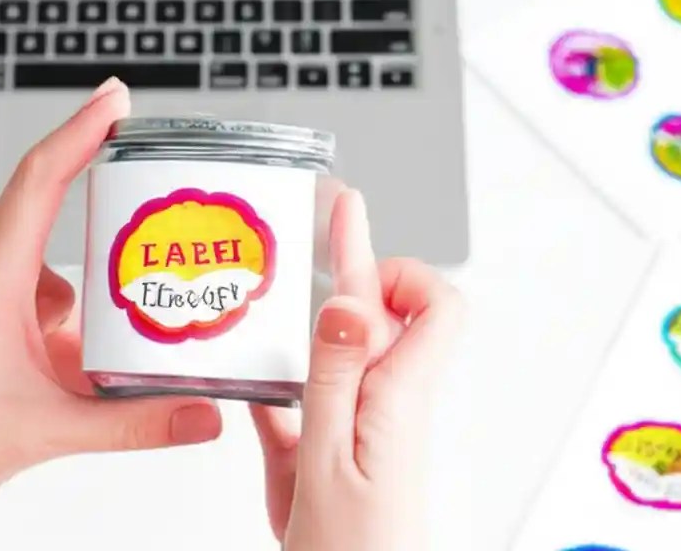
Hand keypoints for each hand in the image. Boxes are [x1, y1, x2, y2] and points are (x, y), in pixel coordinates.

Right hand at [250, 190, 464, 550]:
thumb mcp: (328, 465)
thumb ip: (334, 382)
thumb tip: (346, 301)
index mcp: (396, 401)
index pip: (428, 305)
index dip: (391, 259)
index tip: (346, 215)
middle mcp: (386, 408)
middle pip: (382, 318)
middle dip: (350, 269)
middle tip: (318, 229)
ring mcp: (360, 432)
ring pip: (341, 356)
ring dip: (312, 323)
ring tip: (272, 291)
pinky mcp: (331, 459)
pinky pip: (308, 403)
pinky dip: (282, 382)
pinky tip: (252, 373)